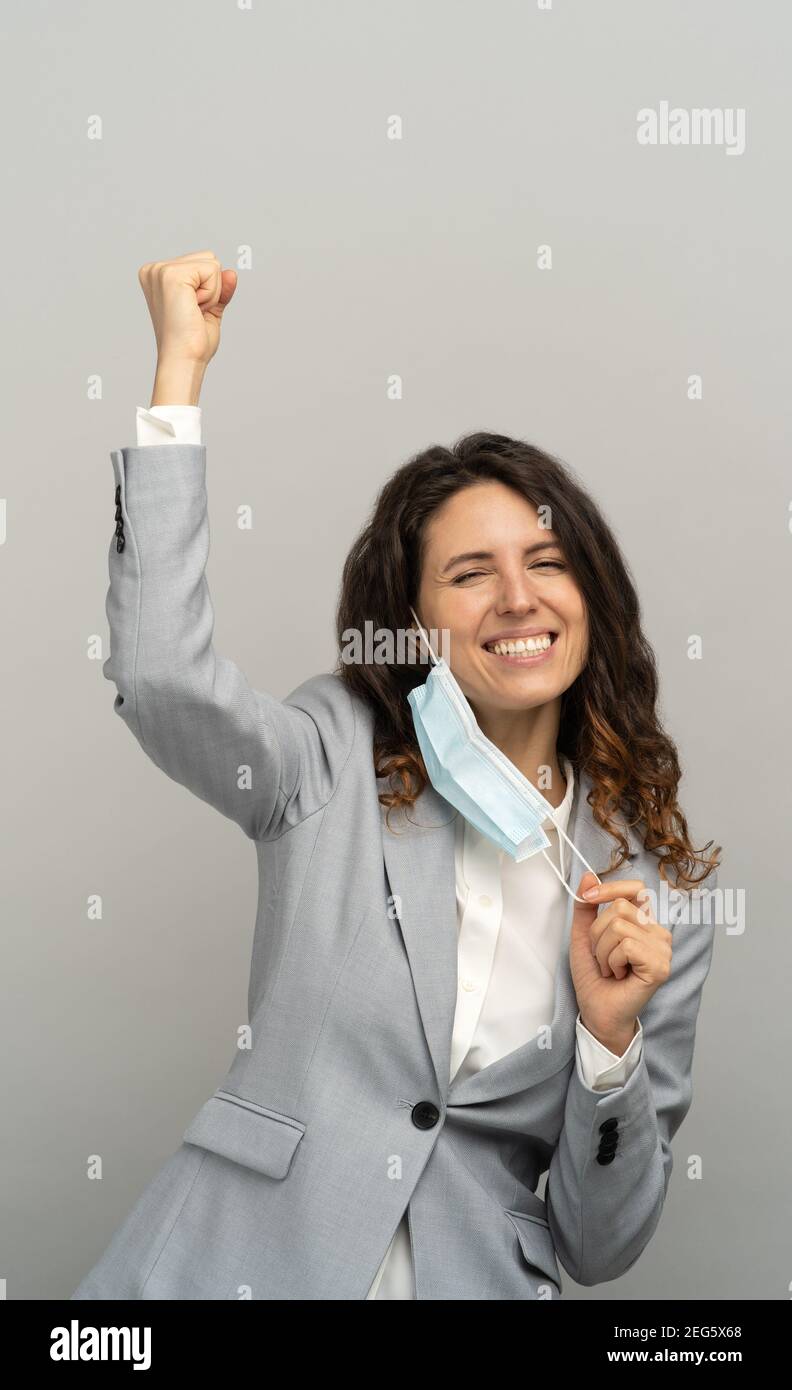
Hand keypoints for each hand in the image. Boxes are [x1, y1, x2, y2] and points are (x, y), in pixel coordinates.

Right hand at [138, 249, 237, 372]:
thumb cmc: (192, 342)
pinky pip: (212, 271)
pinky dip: (211, 294)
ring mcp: (161, 270)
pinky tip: (194, 309)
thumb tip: (231, 272)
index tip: (192, 311)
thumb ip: (220, 288)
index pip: (202, 263)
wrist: (183, 360)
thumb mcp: (210, 309)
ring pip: (212, 263)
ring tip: (193, 311)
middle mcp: (155, 270)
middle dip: (212, 288)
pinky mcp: (170, 275)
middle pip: (208, 258)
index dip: (209, 290)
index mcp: (159, 276)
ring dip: (212, 291)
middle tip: (194, 312)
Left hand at [569, 871, 672, 1052]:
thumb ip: (586, 907)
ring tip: (610, 969)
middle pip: (618, 908)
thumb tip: (588, 875)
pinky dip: (611, 962)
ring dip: (602, 952)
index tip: (587, 898)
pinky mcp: (660, 966)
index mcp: (644, 923)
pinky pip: (625, 946)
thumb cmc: (594, 977)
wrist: (597, 1012)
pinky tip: (618, 976)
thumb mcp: (584, 935)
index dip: (610, 888)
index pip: (636, 889)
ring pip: (618, 926)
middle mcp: (658, 933)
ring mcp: (663, 949)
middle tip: (603, 957)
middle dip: (597, 934)